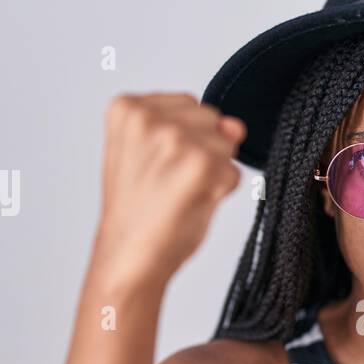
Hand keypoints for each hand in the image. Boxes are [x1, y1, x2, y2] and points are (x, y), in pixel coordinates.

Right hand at [93, 92, 245, 291]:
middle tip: (169, 183)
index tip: (157, 166)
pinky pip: (234, 172)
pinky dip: (221, 192)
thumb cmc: (139, 212)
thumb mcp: (155, 156)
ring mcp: (175, 138)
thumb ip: (193, 129)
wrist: (129, 258)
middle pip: (210, 118)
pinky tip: (190, 205)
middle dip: (202, 150)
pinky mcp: (201, 164)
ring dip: (213, 172)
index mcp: (127, 107)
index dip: (183, 140)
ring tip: (179, 193)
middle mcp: (148, 117)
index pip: (188, 104)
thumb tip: (236, 125)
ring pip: (226, 144)